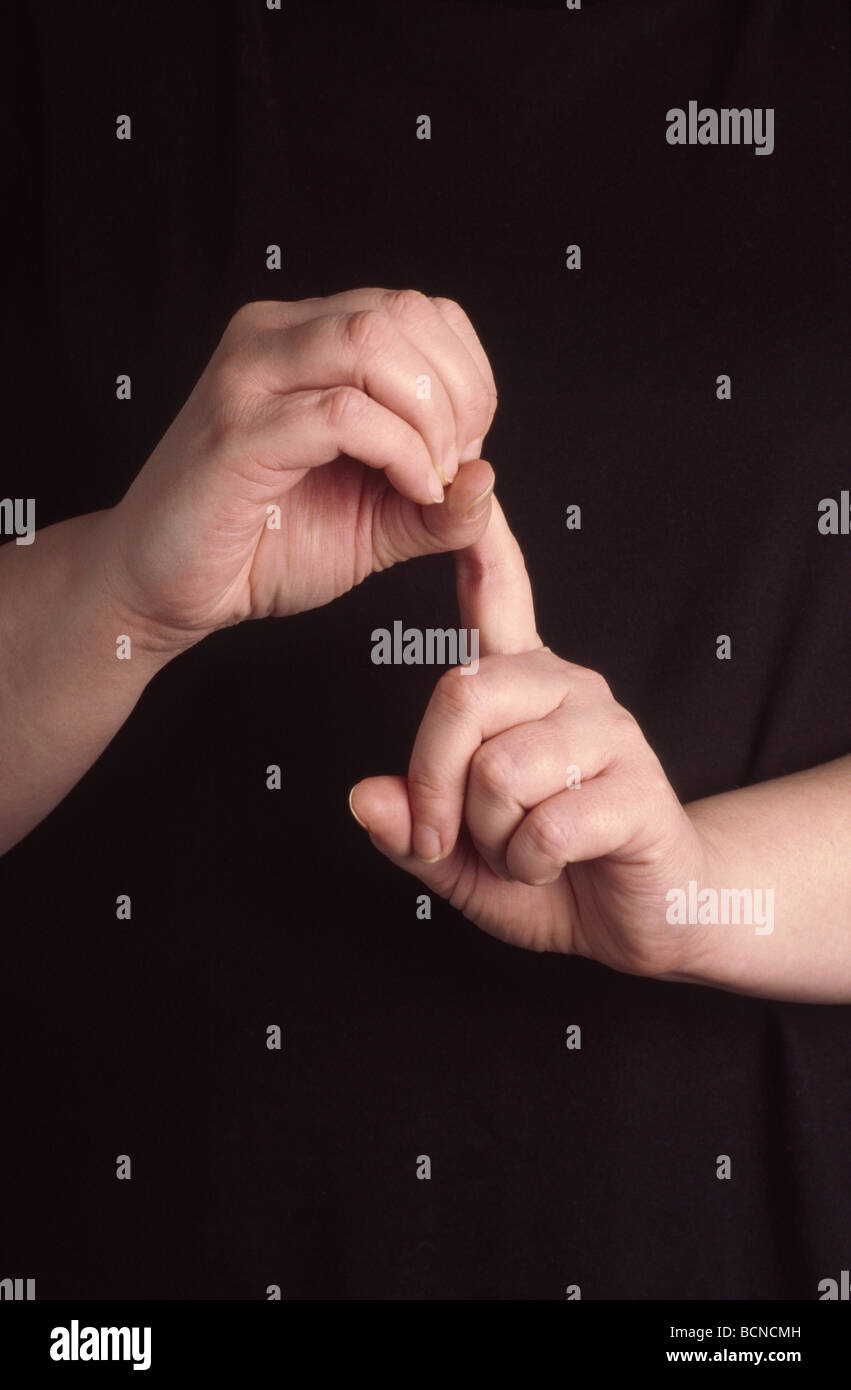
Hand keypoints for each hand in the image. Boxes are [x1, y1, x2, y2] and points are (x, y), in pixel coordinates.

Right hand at [102, 288, 497, 650]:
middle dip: (458, 395)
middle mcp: (276, 338)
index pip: (419, 310)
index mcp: (308, 340)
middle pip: (403, 313)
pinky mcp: (237, 432)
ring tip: (428, 481)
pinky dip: (398, 451)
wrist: (166, 587)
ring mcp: (250, 377)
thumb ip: (436, 504)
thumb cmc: (261, 545)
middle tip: (451, 469)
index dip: (467, 376)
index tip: (462, 452)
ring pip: (373, 343)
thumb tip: (488, 477)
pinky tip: (405, 490)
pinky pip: (342, 412)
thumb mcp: (375, 524)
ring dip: (429, 418)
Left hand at [350, 499, 718, 981]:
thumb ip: (410, 828)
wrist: (644, 920)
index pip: (499, 597)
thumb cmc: (550, 874)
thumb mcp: (461, 858)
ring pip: (500, 768)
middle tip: (444, 839)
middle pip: (461, 695)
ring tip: (522, 851)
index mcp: (523, 688)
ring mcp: (609, 730)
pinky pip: (546, 823)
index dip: (483, 542)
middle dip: (433, 785)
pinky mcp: (640, 784)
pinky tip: (555, 866)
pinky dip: (529, 865)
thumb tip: (363, 798)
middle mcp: (568, 689)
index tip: (472, 480)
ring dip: (492, 838)